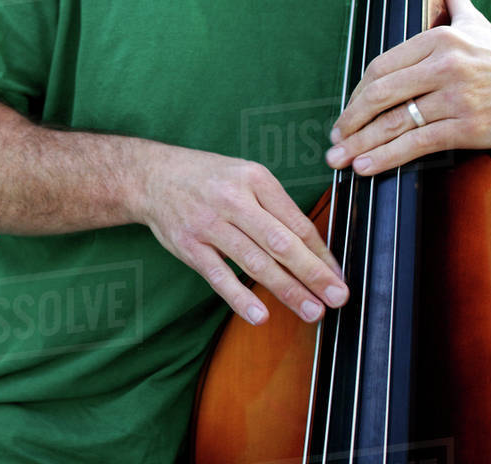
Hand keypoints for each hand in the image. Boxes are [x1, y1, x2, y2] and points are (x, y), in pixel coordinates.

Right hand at [135, 148, 347, 325]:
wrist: (152, 176)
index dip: (321, 253)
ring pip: (254, 262)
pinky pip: (218, 276)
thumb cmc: (207, 178)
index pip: (296, 222)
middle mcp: (233, 200)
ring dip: (287, 290)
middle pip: (280, 242)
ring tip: (312, 311)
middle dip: (313, 273)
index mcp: (255, 179)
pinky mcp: (189, 246)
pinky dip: (239, 298)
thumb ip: (275, 206)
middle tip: (338, 297)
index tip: (339, 276)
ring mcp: (209, 224)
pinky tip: (260, 315)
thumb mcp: (245, 175)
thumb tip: (312, 247)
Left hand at [326, 0, 490, 174]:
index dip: (356, 94)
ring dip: (360, 144)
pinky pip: (417, 143)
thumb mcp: (475, 21)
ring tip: (339, 158)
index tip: (346, 112)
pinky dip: (387, 157)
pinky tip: (366, 166)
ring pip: (395, 122)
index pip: (380, 68)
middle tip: (334, 138)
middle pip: (380, 94)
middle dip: (351, 119)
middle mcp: (445, 65)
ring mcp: (456, 97)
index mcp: (438, 39)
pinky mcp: (467, 126)